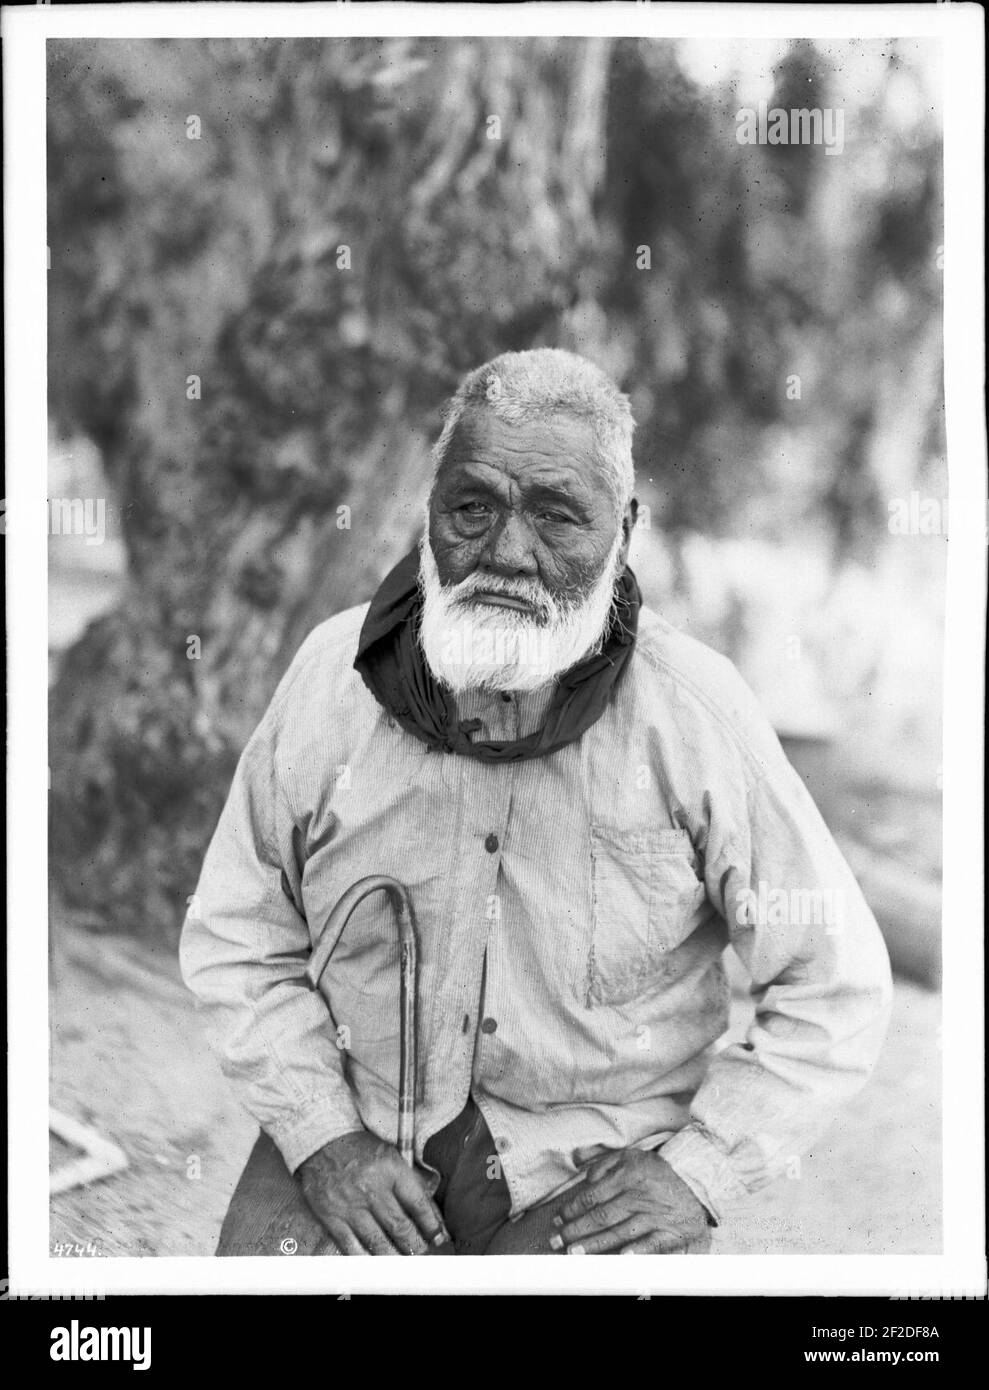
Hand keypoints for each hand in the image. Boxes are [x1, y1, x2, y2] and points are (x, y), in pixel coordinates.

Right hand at [298, 1131, 449, 1254]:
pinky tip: (375, 1264)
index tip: (438, 1237)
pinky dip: (365, 1259)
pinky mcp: (331, 1216)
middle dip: (415, 1246)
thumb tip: (431, 1213)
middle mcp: (371, 1188)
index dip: (431, 1225)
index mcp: (391, 1169)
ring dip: (394, 1257)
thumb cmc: (360, 1148)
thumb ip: (411, 1182)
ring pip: (377, 1241)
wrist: (321, 1141)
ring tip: (403, 1264)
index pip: (418, 1204)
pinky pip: (351, 1246)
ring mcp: (350, 1205)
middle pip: (400, 1227)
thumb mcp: (391, 1155)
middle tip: (422, 1253)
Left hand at [550, 1146, 709, 1253]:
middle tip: (557, 1241)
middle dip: (576, 1230)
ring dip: (596, 1244)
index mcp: (626, 1176)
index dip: (572, 1209)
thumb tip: (581, 1168)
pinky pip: (651, 1244)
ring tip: (575, 1253)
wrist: (695, 1179)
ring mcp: (654, 1215)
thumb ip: (603, 1162)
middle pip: (601, 1216)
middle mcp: (638, 1196)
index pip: (592, 1195)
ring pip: (619, 1232)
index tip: (557, 1219)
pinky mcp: (669, 1231)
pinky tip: (621, 1258)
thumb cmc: (657, 1169)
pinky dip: (637, 1252)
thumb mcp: (629, 1155)